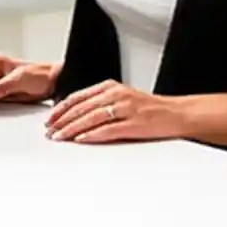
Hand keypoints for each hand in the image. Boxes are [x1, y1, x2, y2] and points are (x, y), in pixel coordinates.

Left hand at [44, 79, 185, 143]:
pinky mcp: (134, 123)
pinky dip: (92, 134)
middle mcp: (116, 95)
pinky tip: (81, 139)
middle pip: (81, 107)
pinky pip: (108, 129)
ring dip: (72, 128)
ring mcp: (125, 108)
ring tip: (59, 137)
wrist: (177, 114)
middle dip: (62, 120)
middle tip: (49, 131)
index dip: (61, 109)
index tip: (49, 119)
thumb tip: (75, 115)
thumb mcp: (122, 98)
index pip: (78, 97)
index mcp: (110, 87)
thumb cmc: (149, 109)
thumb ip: (100, 103)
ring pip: (91, 118)